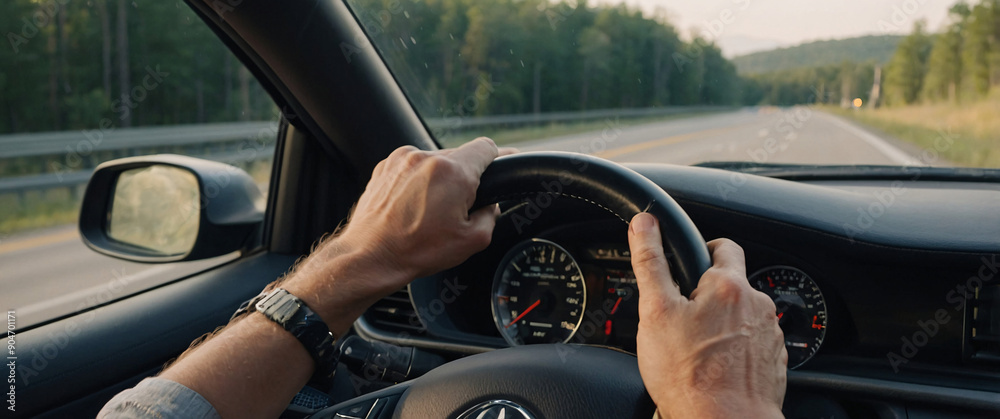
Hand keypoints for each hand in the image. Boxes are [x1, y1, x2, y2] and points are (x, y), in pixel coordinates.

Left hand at [282, 137, 512, 334]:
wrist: (370, 256)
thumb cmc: (416, 250)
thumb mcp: (471, 241)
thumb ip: (491, 215)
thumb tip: (489, 205)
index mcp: (453, 172)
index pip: (488, 147)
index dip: (498, 158)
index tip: (500, 166)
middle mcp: (427, 158)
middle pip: (460, 157)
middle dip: (464, 180)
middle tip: (455, 209)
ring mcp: (402, 159)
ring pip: (435, 162)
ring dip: (439, 180)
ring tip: (428, 211)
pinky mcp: (385, 166)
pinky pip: (413, 167)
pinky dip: (417, 182)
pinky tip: (412, 207)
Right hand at [628, 213, 785, 417]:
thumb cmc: (689, 376)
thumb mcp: (655, 312)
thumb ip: (650, 262)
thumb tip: (644, 224)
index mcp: (729, 285)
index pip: (723, 247)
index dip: (702, 250)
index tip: (688, 263)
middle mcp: (757, 305)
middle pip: (732, 285)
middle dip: (708, 294)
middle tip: (682, 315)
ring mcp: (769, 336)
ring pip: (743, 316)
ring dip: (723, 324)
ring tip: (695, 348)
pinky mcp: (773, 363)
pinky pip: (752, 345)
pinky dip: (735, 351)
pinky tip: (714, 366)